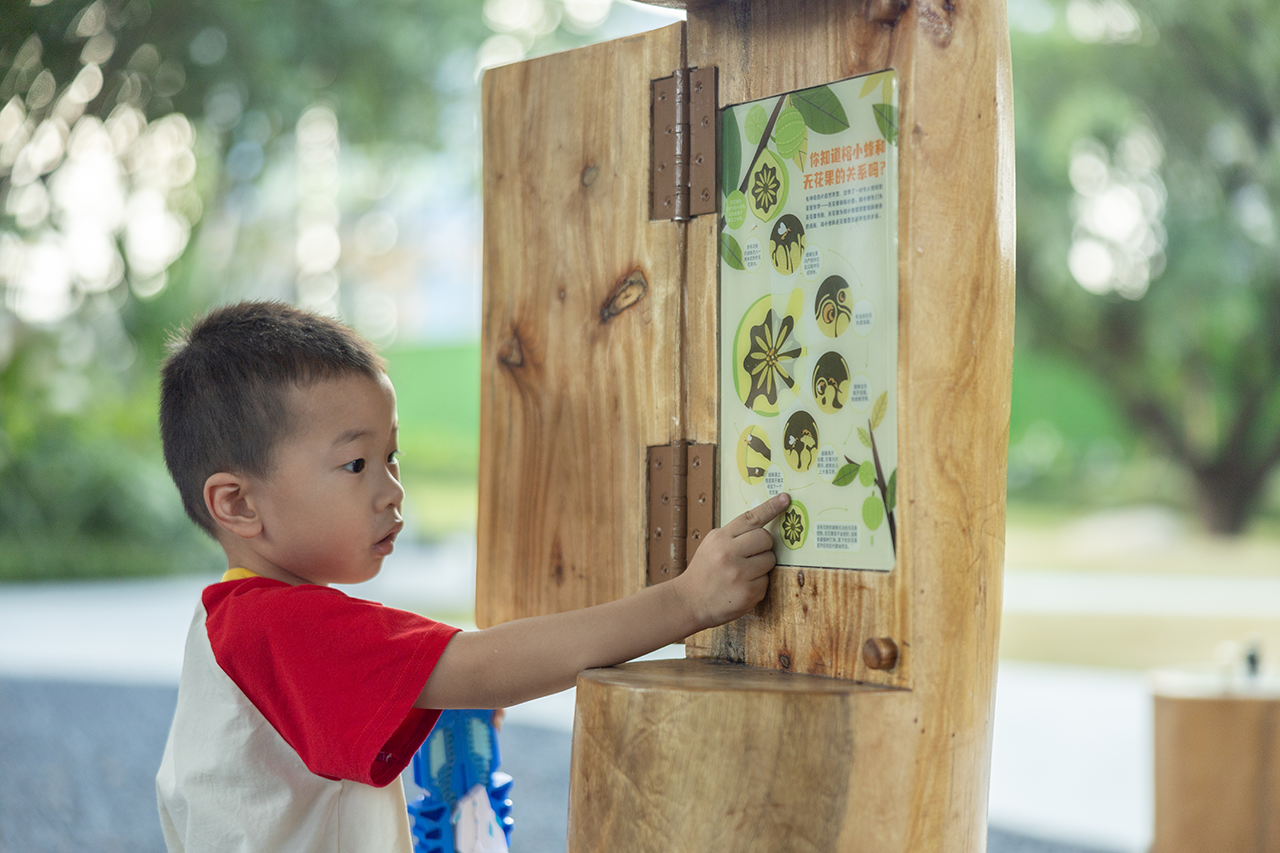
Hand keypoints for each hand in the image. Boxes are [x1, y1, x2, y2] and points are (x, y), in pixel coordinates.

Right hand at [672, 493, 790, 630]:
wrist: (689, 602)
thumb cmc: (704, 572)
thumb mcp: (711, 545)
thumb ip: (734, 536)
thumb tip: (762, 528)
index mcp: (720, 538)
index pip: (751, 518)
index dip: (771, 507)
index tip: (785, 499)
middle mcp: (729, 553)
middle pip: (766, 538)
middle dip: (763, 546)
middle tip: (751, 556)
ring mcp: (740, 574)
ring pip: (770, 560)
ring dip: (762, 566)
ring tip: (743, 574)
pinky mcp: (749, 593)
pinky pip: (767, 581)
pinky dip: (758, 585)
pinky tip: (742, 588)